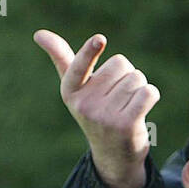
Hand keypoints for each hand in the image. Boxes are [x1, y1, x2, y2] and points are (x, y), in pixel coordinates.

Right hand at [33, 30, 159, 187]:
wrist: (112, 154)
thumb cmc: (94, 110)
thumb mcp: (75, 87)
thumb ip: (60, 58)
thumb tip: (38, 33)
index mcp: (70, 91)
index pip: (79, 67)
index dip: (90, 52)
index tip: (99, 38)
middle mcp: (84, 105)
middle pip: (120, 63)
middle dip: (124, 75)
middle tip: (116, 98)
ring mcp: (104, 117)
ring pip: (136, 77)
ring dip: (137, 88)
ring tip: (126, 106)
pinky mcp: (126, 125)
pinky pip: (147, 92)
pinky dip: (150, 96)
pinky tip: (140, 110)